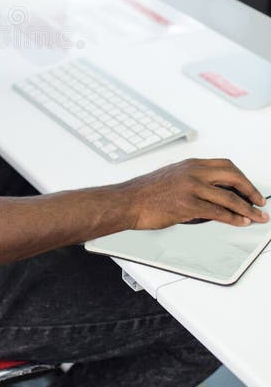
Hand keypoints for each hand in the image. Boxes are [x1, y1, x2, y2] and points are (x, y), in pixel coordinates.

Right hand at [123, 158, 268, 229]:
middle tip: (259, 202)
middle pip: (233, 176)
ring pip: (229, 197)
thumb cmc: (146, 192)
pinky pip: (218, 212)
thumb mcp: (172, 177)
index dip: (242, 178)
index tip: (249, 188)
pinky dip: (234, 218)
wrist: (128, 201)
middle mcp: (193, 172)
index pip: (226, 166)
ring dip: (247, 209)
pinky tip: (240, 222)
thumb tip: (213, 193)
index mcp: (190, 164)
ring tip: (257, 217)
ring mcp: (191, 188)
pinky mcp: (188, 205)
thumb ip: (192, 180)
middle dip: (250, 190)